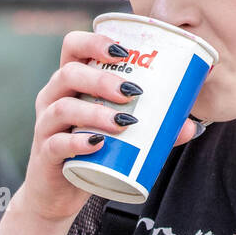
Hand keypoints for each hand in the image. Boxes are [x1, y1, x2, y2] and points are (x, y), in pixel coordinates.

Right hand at [17, 29, 203, 222]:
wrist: (61, 192)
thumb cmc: (92, 150)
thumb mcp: (120, 131)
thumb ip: (154, 127)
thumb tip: (190, 125)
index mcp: (72, 81)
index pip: (73, 46)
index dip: (94, 42)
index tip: (123, 52)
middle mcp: (54, 97)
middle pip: (68, 72)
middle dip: (101, 78)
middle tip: (132, 91)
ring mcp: (46, 125)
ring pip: (62, 107)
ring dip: (95, 112)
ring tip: (123, 121)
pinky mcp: (45, 153)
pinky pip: (56, 143)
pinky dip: (77, 142)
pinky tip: (97, 144)